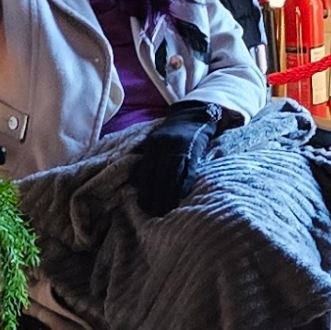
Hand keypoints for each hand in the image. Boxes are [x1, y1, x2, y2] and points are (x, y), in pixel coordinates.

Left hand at [130, 100, 226, 217]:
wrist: (193, 116)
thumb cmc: (170, 134)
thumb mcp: (154, 142)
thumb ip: (146, 160)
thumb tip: (135, 183)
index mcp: (152, 145)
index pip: (146, 171)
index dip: (144, 190)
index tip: (143, 206)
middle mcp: (165, 147)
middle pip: (159, 175)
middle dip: (156, 196)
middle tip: (154, 213)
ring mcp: (180, 148)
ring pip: (172, 175)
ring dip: (170, 195)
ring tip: (167, 210)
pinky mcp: (194, 151)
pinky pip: (189, 170)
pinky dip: (185, 184)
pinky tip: (182, 196)